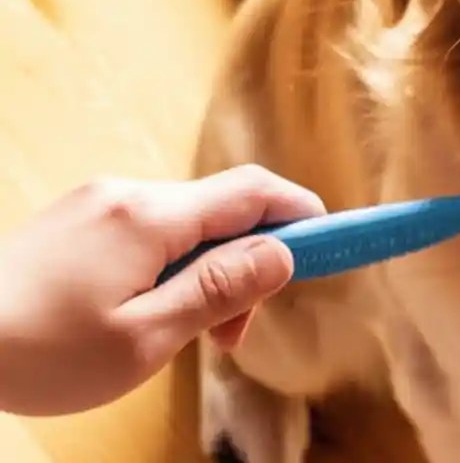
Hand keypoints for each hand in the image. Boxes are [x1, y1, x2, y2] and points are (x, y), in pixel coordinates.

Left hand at [0, 165, 323, 415]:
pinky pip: (149, 231)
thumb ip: (219, 291)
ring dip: (207, 271)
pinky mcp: (77, 220)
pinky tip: (145, 314)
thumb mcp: (145, 337)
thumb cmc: (39, 352)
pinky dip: (171, 266)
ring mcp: (98, 203)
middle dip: (248, 263)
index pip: (254, 192)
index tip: (335, 246)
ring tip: (182, 335)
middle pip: (222, 210)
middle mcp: (127, 194)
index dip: (304, 214)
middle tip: (232, 336)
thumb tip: (282, 255)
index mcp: (151, 217)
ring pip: (186, 224)